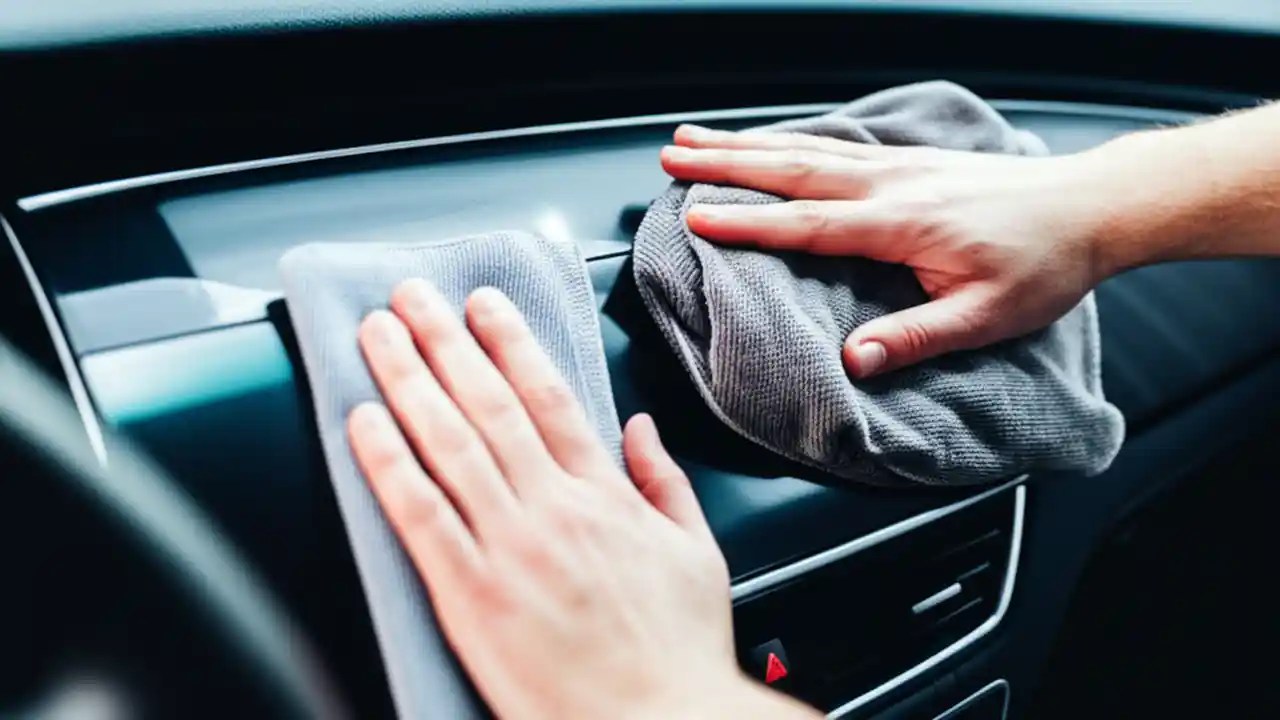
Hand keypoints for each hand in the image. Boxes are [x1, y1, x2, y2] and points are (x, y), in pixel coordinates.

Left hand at [347, 280, 817, 719]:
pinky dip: (388, 463)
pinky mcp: (470, 597)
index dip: (509, 342)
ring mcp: (509, 549)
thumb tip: (638, 428)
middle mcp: (553, 509)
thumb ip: (662, 481)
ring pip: (448, 444)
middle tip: (411, 297)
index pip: (548, 396)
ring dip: (407, 380)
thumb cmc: (677, 652)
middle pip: (488, 404)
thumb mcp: (694, 553)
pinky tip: (364, 422)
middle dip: (444, 341)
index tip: (483, 305)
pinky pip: (420, 515)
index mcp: (605, 496)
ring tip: (378, 335)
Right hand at [661, 124, 1111, 376]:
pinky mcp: (908, 162)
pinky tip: (766, 141)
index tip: (696, 216)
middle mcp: (891, 184)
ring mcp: (898, 166)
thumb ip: (917, 338)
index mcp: (902, 224)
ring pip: (807, 150)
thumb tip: (853, 360)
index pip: (809, 223)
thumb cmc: (1042, 265)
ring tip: (696, 138)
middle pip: (793, 169)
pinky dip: (788, 140)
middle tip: (672, 156)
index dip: (749, 221)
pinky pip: (834, 146)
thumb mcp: (987, 317)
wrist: (1089, 208)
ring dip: (747, 143)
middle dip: (726, 163)